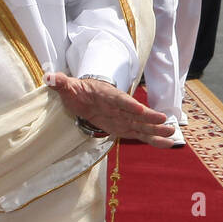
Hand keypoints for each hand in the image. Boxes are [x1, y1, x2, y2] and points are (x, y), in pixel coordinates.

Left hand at [45, 72, 173, 147]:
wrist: (85, 94)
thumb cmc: (77, 90)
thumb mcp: (68, 86)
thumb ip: (61, 82)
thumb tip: (50, 77)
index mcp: (107, 96)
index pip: (120, 100)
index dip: (129, 105)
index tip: (140, 109)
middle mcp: (119, 107)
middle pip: (136, 114)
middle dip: (151, 119)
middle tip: (166, 123)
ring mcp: (124, 118)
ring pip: (142, 125)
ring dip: (156, 131)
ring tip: (173, 135)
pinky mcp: (124, 127)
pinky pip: (140, 134)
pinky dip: (153, 139)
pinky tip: (167, 144)